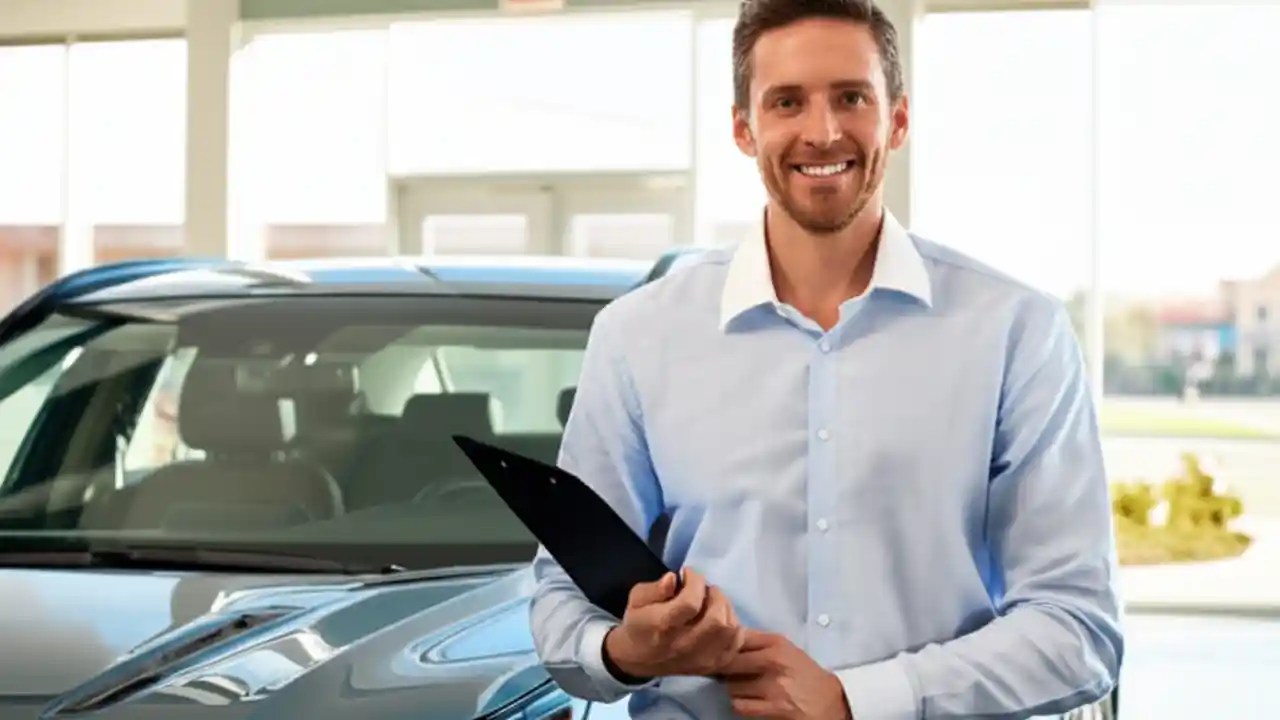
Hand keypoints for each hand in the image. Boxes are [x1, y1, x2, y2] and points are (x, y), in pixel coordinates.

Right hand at [603, 568, 744, 678]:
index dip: (695, 582)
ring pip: (730, 630)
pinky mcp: (712, 665)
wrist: (637, 659)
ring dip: (726, 609)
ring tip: (713, 603)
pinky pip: (735, 644)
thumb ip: (655, 588)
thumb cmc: (638, 624)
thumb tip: (674, 578)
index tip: (688, 574)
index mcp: (663, 627)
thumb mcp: (636, 600)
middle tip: (705, 589)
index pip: (691, 603)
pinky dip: (734, 626)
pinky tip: (722, 618)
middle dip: (716, 596)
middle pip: (717, 620)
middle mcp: (684, 645)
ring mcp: (701, 658)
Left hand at [720, 630, 852, 719]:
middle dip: (724, 669)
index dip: (724, 646)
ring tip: (745, 689)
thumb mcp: (786, 650)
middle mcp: (773, 660)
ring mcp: (773, 685)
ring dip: (734, 689)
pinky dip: (741, 705)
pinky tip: (750, 703)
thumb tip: (725, 641)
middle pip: (729, 661)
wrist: (832, 702)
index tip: (719, 652)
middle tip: (726, 673)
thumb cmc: (805, 674)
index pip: (737, 637)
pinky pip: (740, 705)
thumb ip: (758, 643)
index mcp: (776, 642)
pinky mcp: (774, 708)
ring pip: (732, 686)